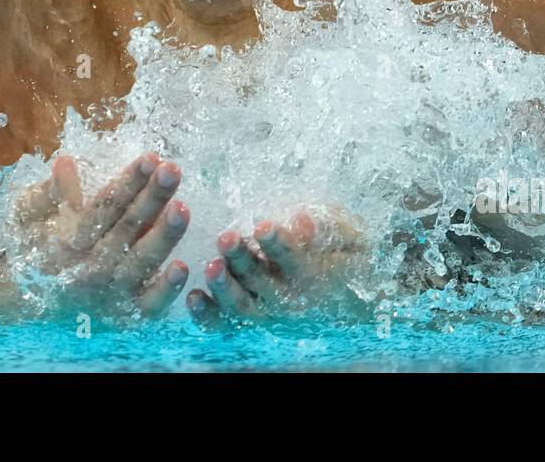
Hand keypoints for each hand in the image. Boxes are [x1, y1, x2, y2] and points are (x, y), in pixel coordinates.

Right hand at [11, 152, 189, 316]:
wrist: (23, 302)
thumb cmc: (32, 245)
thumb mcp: (28, 214)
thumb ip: (49, 192)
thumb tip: (65, 162)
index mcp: (66, 241)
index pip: (104, 207)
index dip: (128, 183)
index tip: (151, 158)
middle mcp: (88, 268)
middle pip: (127, 228)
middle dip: (152, 199)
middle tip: (172, 171)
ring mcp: (108, 293)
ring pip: (141, 262)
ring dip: (163, 236)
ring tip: (182, 208)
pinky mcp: (125, 314)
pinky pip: (148, 304)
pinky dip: (165, 290)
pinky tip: (183, 268)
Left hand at [185, 208, 363, 324]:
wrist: (350, 297)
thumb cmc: (347, 253)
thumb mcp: (350, 236)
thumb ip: (328, 228)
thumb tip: (301, 221)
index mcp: (315, 274)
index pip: (295, 259)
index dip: (280, 243)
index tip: (263, 227)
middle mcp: (290, 299)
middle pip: (262, 282)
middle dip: (243, 260)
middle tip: (226, 238)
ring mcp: (268, 312)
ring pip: (242, 306)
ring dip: (224, 287)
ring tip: (211, 266)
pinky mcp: (250, 319)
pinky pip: (226, 323)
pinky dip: (208, 315)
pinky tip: (193, 297)